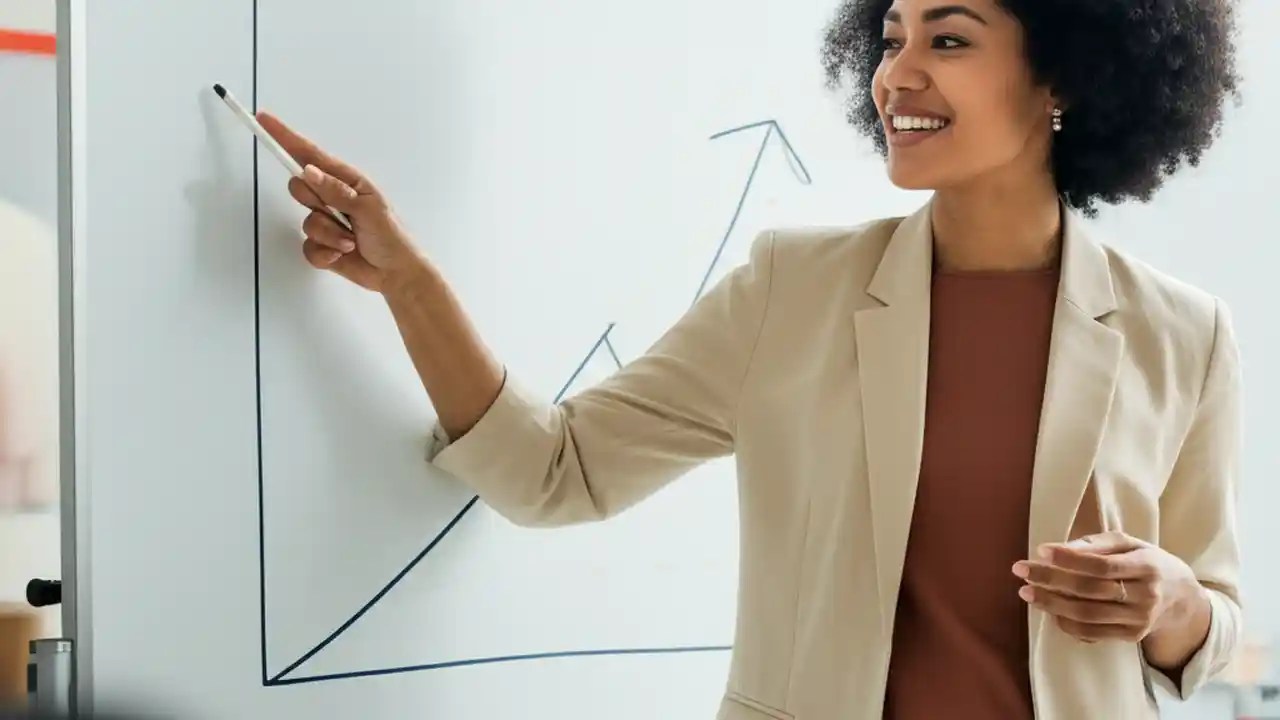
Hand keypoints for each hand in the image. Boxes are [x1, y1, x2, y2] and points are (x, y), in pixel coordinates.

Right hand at [257, 111, 425, 292]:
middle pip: (300, 188)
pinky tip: (343, 254)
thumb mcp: (369, 209)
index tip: (265, 120)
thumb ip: (337, 191)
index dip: (285, 138)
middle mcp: (332, 197)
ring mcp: (325, 221)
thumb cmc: (392, 235)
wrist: (396, 273)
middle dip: (317, 203)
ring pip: (306, 222)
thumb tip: (309, 171)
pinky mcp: (321, 245)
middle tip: (342, 214)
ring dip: (330, 235)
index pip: (310, 155)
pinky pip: (308, 246)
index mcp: (346, 181)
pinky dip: (325, 253)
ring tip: (352, 241)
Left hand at [1012, 531, 1202, 644]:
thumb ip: (1097, 543)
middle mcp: (1146, 595)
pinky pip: (1091, 632)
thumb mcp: (1130, 543)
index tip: (1041, 550)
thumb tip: (1060, 548)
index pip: (1102, 564)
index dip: (1069, 559)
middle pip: (1090, 590)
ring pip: (1087, 614)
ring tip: (1027, 592)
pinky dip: (1065, 622)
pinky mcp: (1130, 636)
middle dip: (1051, 580)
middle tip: (1021, 570)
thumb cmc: (1147, 562)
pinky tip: (1048, 610)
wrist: (1180, 598)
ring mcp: (1139, 620)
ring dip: (1052, 604)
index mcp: (1147, 565)